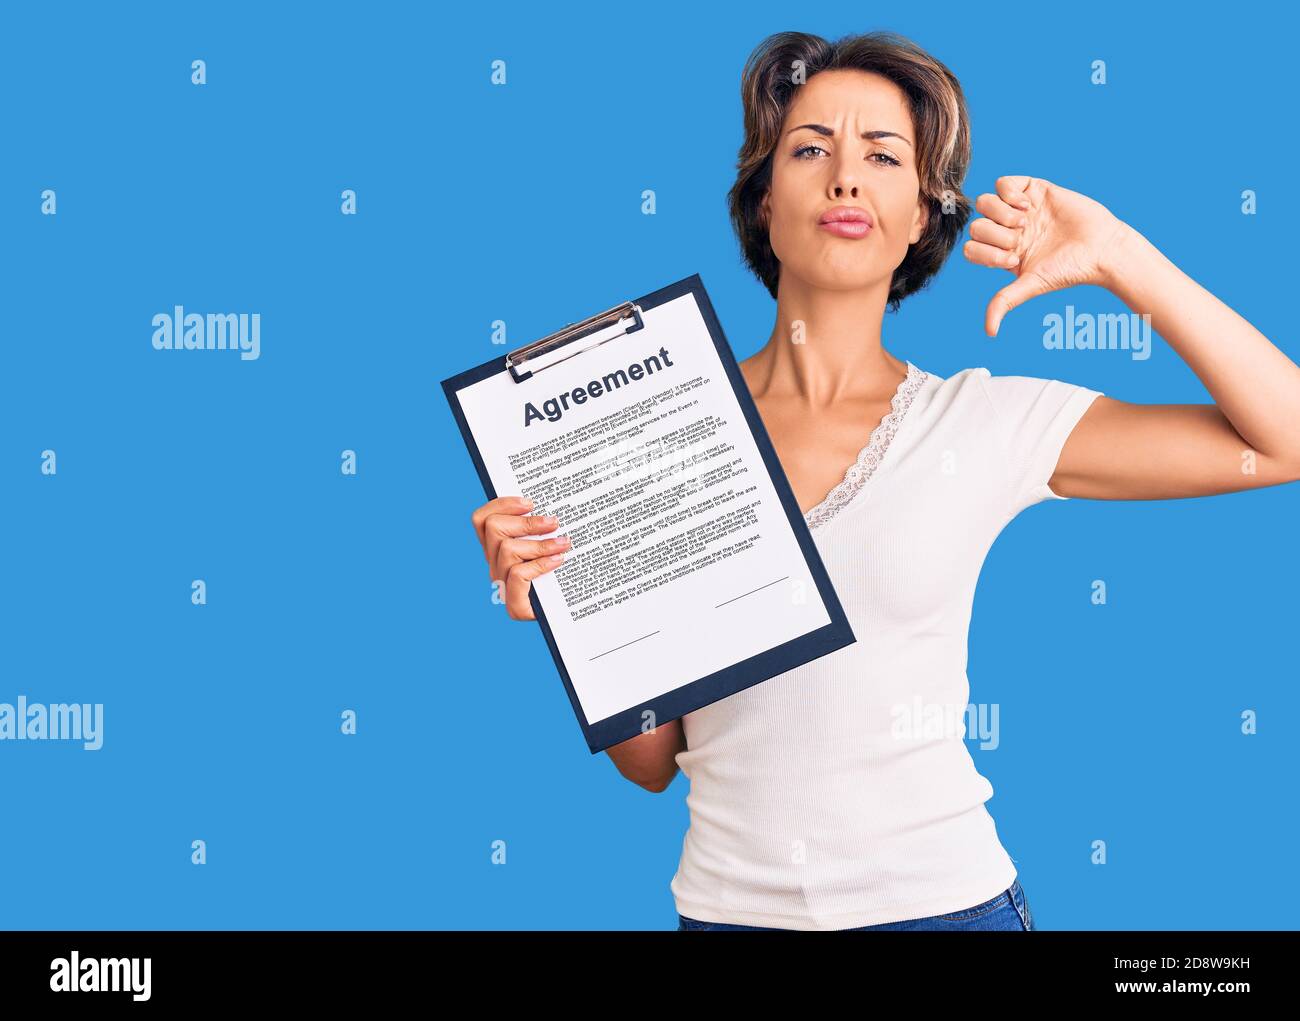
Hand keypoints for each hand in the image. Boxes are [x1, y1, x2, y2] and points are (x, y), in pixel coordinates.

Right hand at [469, 496, 569, 619]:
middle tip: (553, 522)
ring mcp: (503, 585)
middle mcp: (495, 566)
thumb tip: (550, 508)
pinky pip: (518, 574)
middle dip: (525, 521)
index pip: (481, 520)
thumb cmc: (562, 578)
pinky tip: (559, 561)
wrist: (570, 618)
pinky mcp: (515, 606)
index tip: (530, 503)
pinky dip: (541, 564)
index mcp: (497, 550)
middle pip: (493, 529)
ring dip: (539, 544)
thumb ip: (542, 530)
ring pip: (507, 549)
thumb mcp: (550, 547)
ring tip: (564, 543)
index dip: (502, 505)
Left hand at [963, 175, 1132, 336]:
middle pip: (976, 226)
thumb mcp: (1032, 285)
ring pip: (984, 203)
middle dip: (995, 235)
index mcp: (1003, 252)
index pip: (971, 248)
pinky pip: (1002, 183)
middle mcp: (1007, 230)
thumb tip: (989, 332)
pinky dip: (1009, 194)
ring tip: (1025, 221)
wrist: (1101, 248)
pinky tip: (1029, 205)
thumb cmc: (1069, 270)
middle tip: (1021, 240)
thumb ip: (1005, 301)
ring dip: (1000, 213)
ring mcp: (1018, 209)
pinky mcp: (1033, 189)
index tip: (1012, 260)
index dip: (985, 253)